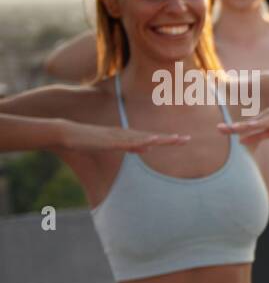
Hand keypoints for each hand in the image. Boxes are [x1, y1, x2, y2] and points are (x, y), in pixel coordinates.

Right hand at [58, 120, 189, 152]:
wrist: (67, 134)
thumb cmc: (90, 140)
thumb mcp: (114, 146)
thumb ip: (130, 146)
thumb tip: (146, 148)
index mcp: (128, 137)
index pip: (152, 138)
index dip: (168, 139)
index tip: (184, 140)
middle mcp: (126, 135)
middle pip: (152, 137)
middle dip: (170, 139)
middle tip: (188, 139)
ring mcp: (117, 137)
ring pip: (142, 138)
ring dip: (159, 139)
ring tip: (175, 140)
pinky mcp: (108, 140)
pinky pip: (126, 142)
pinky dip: (139, 142)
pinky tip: (150, 142)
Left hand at [219, 95, 268, 145]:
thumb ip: (257, 136)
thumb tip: (240, 141)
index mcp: (262, 120)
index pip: (244, 126)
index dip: (231, 128)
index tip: (218, 130)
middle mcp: (265, 116)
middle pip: (246, 123)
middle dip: (233, 127)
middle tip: (218, 129)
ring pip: (256, 122)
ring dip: (244, 125)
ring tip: (231, 129)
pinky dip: (261, 123)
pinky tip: (254, 126)